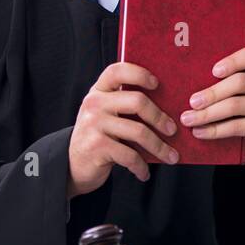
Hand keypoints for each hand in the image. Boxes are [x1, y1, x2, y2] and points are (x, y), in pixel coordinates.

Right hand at [67, 61, 179, 198]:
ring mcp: (94, 124)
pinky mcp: (96, 146)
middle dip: (160, 118)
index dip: (139, 74)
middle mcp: (94, 103)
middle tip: (173, 130)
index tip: (157, 84)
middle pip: (137, 101)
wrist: (72, 164)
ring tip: (171, 157)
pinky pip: (129, 155)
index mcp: (99, 91)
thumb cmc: (99, 137)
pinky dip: (141, 167)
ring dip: (159, 147)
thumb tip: (169, 108)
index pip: (118, 71)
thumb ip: (126, 105)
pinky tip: (144, 172)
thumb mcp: (106, 115)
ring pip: (139, 132)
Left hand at [178, 44, 244, 196]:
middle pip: (240, 82)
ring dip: (207, 113)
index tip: (213, 71)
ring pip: (236, 105)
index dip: (233, 60)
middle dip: (211, 93)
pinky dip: (215, 130)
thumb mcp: (241, 93)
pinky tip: (199, 132)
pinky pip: (237, 126)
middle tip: (191, 102)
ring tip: (188, 119)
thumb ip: (227, 81)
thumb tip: (189, 78)